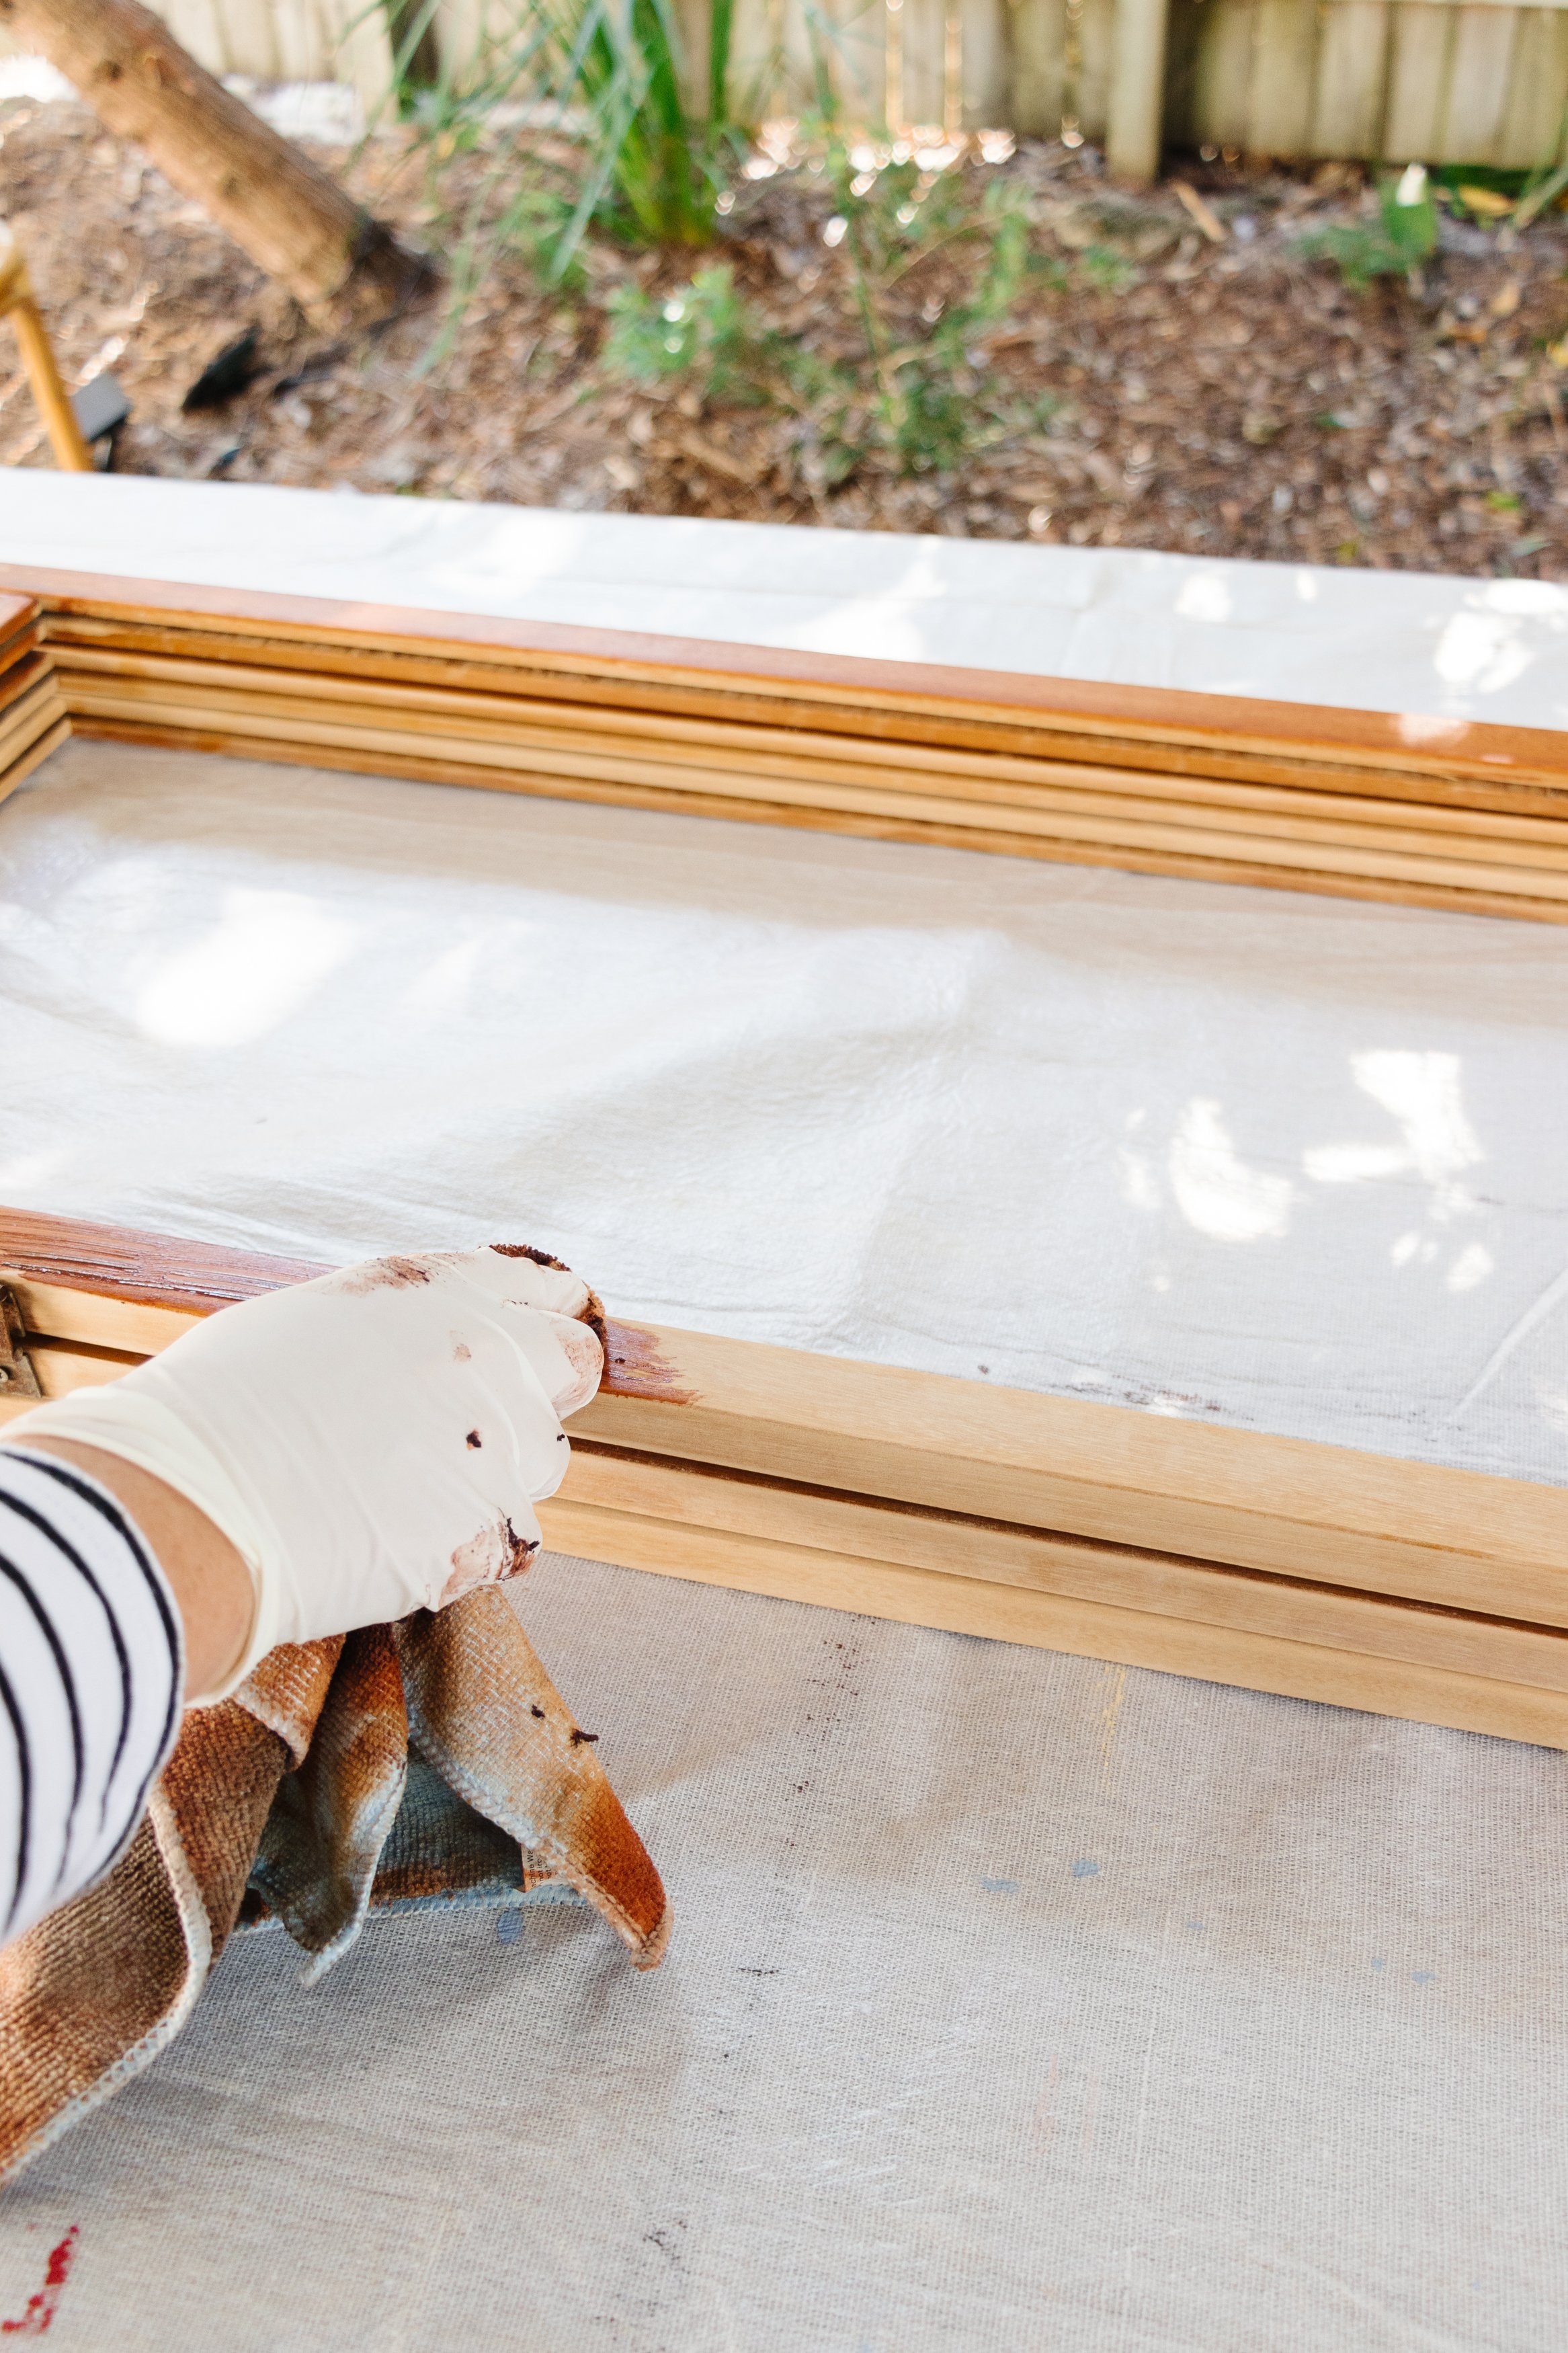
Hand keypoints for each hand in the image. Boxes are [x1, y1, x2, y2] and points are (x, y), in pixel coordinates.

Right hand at [6, 1246, 603, 1696]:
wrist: (181, 1509)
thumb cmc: (214, 1411)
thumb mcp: (309, 1323)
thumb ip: (397, 1328)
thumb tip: (426, 1353)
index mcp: (434, 1291)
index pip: (539, 1286)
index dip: (543, 1310)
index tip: (545, 1325)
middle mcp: (483, 1358)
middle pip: (572, 1365)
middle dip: (541, 1388)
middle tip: (483, 1421)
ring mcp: (492, 1450)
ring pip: (542, 1460)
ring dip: (498, 1472)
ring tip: (406, 1491)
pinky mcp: (484, 1538)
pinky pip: (510, 1540)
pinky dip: (469, 1546)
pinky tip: (399, 1542)